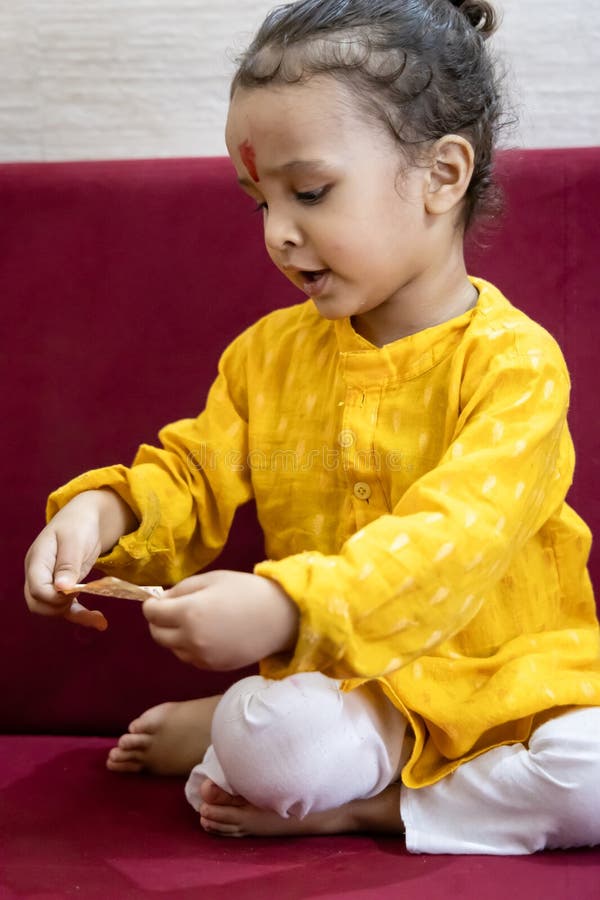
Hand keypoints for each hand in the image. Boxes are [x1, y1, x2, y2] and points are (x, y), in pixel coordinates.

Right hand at [24, 489, 136, 629]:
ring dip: (75, 616)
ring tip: (100, 621)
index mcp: (37, 560)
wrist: (87, 518)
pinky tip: (100, 621)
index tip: (76, 590)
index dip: (55, 596)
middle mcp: (38, 574)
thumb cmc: (79, 523)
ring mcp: (49, 582)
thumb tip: (60, 588)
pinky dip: (82, 615)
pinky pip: (67, 607)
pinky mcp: (63, 587)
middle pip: (38, 604)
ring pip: (53, 609)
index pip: (36, 589)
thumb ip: (67, 564)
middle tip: (84, 597)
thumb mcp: (75, 539)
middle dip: (60, 608)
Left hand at [142, 570, 299, 669]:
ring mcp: (201, 657)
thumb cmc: (247, 591)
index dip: (152, 604)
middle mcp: (190, 639)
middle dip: (159, 622)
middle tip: (173, 611)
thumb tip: (162, 600)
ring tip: (194, 623)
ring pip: (172, 649)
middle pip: (156, 634)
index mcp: (189, 612)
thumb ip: (182, 589)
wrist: (279, 618)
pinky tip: (207, 635)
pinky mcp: (212, 668)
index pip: (151, 613)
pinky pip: (189, 658)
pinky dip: (190, 647)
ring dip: (174, 636)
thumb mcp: (212, 579)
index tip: (160, 600)